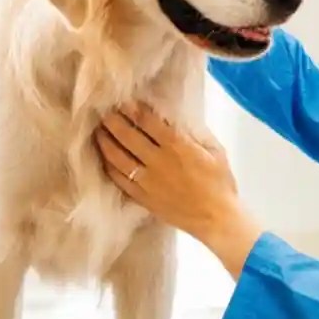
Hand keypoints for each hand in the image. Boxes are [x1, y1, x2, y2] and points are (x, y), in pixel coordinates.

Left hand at [94, 103, 261, 276]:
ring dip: (105, 141)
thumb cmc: (219, 181)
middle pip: (127, 136)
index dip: (132, 109)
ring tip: (99, 131)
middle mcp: (158, 162)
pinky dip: (109, 165)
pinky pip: (119, 179)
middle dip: (113, 121)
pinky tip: (105, 157)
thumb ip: (193, 131)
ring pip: (117, 157)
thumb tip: (172, 117)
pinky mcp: (142, 197)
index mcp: (178, 146)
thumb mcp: (214, 149)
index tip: (124, 101)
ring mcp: (147, 181)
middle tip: (104, 112)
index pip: (147, 121)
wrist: (216, 218)